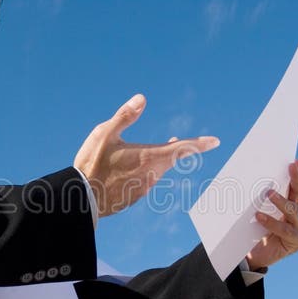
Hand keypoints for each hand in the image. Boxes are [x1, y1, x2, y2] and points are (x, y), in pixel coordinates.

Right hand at [74, 94, 219, 217]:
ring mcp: (144, 188)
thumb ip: (125, 116)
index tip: (216, 141)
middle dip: (173, 149)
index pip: (183, 149)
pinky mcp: (134, 198)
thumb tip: (142, 98)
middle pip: (169, 159)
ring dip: (153, 161)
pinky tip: (123, 171)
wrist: (81, 200)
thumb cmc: (92, 164)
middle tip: (174, 139)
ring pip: (156, 171)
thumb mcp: (105, 133)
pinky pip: (143, 182)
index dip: (200, 144)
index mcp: (149, 156)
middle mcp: (152, 175)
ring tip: (140, 154)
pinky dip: (140, 173)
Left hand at [246, 159, 297, 270]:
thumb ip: (253, 199)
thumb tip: (241, 177)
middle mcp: (295, 215)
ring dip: (281, 201)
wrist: (251, 256)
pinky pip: (285, 230)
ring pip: (292, 210)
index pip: (294, 187)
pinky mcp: (295, 242)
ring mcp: (297, 228)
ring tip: (268, 193)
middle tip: (291, 166)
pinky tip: (259, 217)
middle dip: (296, 179)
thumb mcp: (251, 212)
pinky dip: (272, 222)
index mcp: (287, 205)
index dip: (297, 174)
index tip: (296, 161)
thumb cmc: (252, 231)